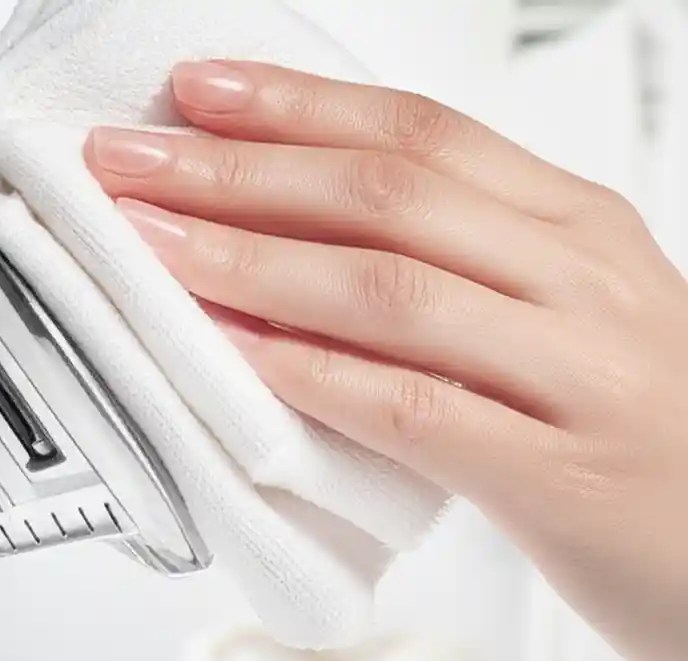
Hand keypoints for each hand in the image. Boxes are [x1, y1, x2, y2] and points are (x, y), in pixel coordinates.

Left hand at [85, 60, 687, 660]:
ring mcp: (576, 373)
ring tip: (154, 246)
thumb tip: (290, 225)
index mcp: (573, 223)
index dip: (295, 105)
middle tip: (130, 159)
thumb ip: (454, 262)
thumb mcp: (561, 307)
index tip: (193, 90)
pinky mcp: (561, 475)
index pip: (417, 132)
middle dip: (239, 170)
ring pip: (392, 289)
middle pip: (387, 193)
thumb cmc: (626, 424)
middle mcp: (580, 278)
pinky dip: (315, 373)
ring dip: (253, 261)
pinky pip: (415, 409)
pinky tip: (239, 352)